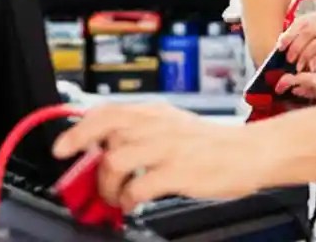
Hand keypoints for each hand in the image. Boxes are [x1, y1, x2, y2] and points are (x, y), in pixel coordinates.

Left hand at [51, 102, 277, 210]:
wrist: (253, 152)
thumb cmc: (215, 144)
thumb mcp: (175, 127)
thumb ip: (142, 133)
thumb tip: (107, 150)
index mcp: (156, 112)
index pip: (106, 112)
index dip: (78, 129)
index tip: (62, 146)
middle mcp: (158, 125)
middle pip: (104, 133)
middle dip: (84, 156)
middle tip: (77, 177)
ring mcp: (168, 148)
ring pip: (115, 161)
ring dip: (108, 185)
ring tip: (115, 198)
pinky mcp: (179, 171)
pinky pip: (139, 187)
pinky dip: (129, 199)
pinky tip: (134, 203)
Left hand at [280, 7, 315, 69]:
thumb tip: (299, 44)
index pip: (304, 19)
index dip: (290, 31)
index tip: (281, 43)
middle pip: (303, 25)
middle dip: (290, 39)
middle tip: (282, 53)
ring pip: (309, 36)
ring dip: (298, 50)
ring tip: (293, 62)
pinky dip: (308, 57)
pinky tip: (305, 65)